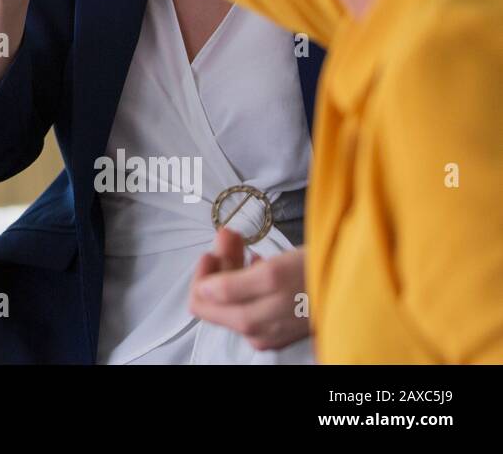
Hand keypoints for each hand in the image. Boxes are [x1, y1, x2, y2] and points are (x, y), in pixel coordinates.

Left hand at [189, 227, 311, 351]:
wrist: (363, 286)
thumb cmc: (319, 276)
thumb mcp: (273, 275)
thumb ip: (233, 287)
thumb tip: (202, 290)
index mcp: (248, 321)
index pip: (200, 302)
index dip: (203, 271)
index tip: (214, 247)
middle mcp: (255, 329)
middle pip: (216, 296)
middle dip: (220, 262)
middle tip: (230, 234)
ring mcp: (269, 325)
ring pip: (234, 294)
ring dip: (232, 263)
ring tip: (241, 238)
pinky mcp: (283, 318)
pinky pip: (253, 298)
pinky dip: (249, 275)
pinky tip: (260, 259)